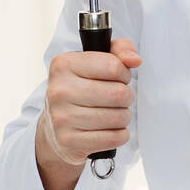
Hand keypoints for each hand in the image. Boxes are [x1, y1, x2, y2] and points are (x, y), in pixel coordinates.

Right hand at [37, 37, 141, 169]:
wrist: (55, 127)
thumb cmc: (82, 88)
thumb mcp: (97, 60)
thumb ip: (121, 49)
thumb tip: (134, 60)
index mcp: (63, 65)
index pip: (113, 66)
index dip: (124, 73)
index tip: (118, 78)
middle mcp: (59, 90)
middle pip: (118, 94)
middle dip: (126, 97)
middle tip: (118, 98)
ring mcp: (61, 117)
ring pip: (118, 117)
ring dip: (123, 117)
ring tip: (112, 114)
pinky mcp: (69, 141)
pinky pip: (113, 138)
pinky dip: (119, 135)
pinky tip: (109, 130)